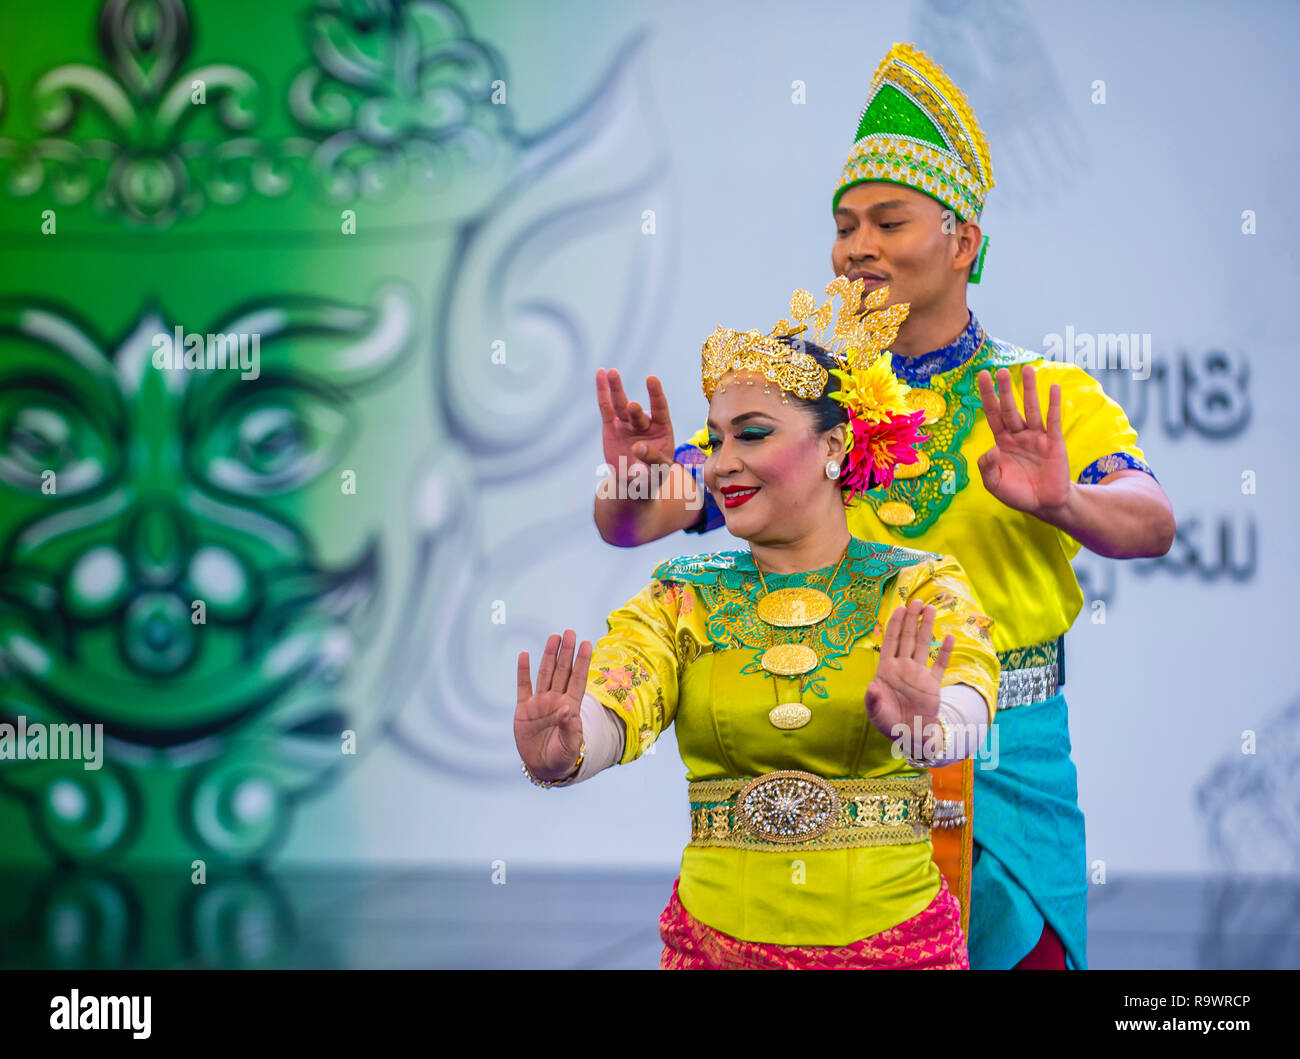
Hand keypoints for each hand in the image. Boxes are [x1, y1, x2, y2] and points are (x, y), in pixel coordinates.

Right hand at [515, 629, 591, 780]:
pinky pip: (523, 686)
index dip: (582, 662)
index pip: (578, 679)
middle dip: (566, 652)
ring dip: (549, 656)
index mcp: (571, 707)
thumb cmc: (563, 757)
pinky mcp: (524, 709)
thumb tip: (567, 709)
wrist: (544, 767)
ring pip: (545, 674)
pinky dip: (523, 671)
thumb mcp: (570, 744)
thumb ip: (569, 726)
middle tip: (570, 632)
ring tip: (554, 637)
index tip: (587, 643)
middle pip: (562, 671)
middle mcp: (556, 700)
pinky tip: (525, 655)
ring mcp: (540, 703)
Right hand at [595, 369, 676, 487]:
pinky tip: (600, 374)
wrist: (635, 483)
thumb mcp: (659, 471)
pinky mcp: (611, 427)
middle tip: (633, 407)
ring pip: (621, 404)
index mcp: (662, 429)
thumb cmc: (653, 475)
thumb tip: (638, 447)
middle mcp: (644, 423)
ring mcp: (627, 424)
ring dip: (617, 388)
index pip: (660, 409)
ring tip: (611, 372)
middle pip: (638, 413)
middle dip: (636, 410)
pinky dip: (603, 392)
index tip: (651, 379)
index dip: (656, 395)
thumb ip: (652, 459)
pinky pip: (606, 408)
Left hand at [865, 601, 953, 743]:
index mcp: (886, 670)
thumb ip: (873, 699)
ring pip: (922, 645)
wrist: (909, 736)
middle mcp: (903, 667)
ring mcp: (918, 674)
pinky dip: (944, 651)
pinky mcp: (932, 685)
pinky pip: (939, 665)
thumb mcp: (875, 712)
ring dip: (926, 628)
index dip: (894, 625)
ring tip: (930, 609)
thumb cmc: (888, 722)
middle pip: (907, 638)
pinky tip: (949, 636)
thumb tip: (872, 687)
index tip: (899, 608)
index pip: (890, 642)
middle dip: (911, 619)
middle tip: (917, 601)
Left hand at [975, 364, 1071, 517]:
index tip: (983, 376)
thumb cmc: (1017, 493)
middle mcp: (1018, 435)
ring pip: (1031, 409)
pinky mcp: (1054, 442)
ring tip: (1027, 369)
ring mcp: (1037, 437)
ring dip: (1029, 390)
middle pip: (1010, 408)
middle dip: (1005, 390)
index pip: (993, 414)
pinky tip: (1054, 388)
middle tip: (1001, 370)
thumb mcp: (994, 483)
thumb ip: (987, 467)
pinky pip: (1053, 420)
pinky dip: (1054, 404)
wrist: (1043, 505)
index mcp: (1002, 441)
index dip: (988, 396)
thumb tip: (991, 449)